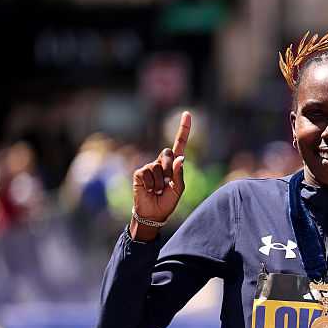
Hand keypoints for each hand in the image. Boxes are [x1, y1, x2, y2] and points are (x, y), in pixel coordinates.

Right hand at [130, 111, 190, 240]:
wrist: (153, 214)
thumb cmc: (167, 202)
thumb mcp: (178, 189)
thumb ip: (179, 174)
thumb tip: (181, 158)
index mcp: (173, 165)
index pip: (179, 144)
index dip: (183, 129)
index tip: (187, 113)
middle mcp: (161, 163)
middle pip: (168, 153)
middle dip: (169, 169)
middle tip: (166, 184)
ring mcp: (149, 166)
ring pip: (158, 165)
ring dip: (161, 181)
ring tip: (158, 190)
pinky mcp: (140, 172)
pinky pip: (149, 172)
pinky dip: (152, 184)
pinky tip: (150, 190)